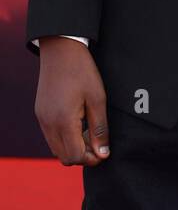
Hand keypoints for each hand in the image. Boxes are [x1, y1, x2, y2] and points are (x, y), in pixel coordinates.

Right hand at [35, 37, 110, 165]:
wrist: (60, 50)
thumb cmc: (82, 72)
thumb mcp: (98, 99)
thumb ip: (100, 129)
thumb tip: (102, 154)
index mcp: (63, 121)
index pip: (75, 156)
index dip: (92, 159)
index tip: (104, 151)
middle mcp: (48, 124)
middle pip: (64, 157)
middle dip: (82, 156)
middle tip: (98, 143)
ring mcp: (42, 119)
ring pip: (56, 149)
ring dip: (73, 147)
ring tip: (89, 132)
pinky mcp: (40, 114)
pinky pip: (51, 137)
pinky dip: (64, 138)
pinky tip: (78, 124)